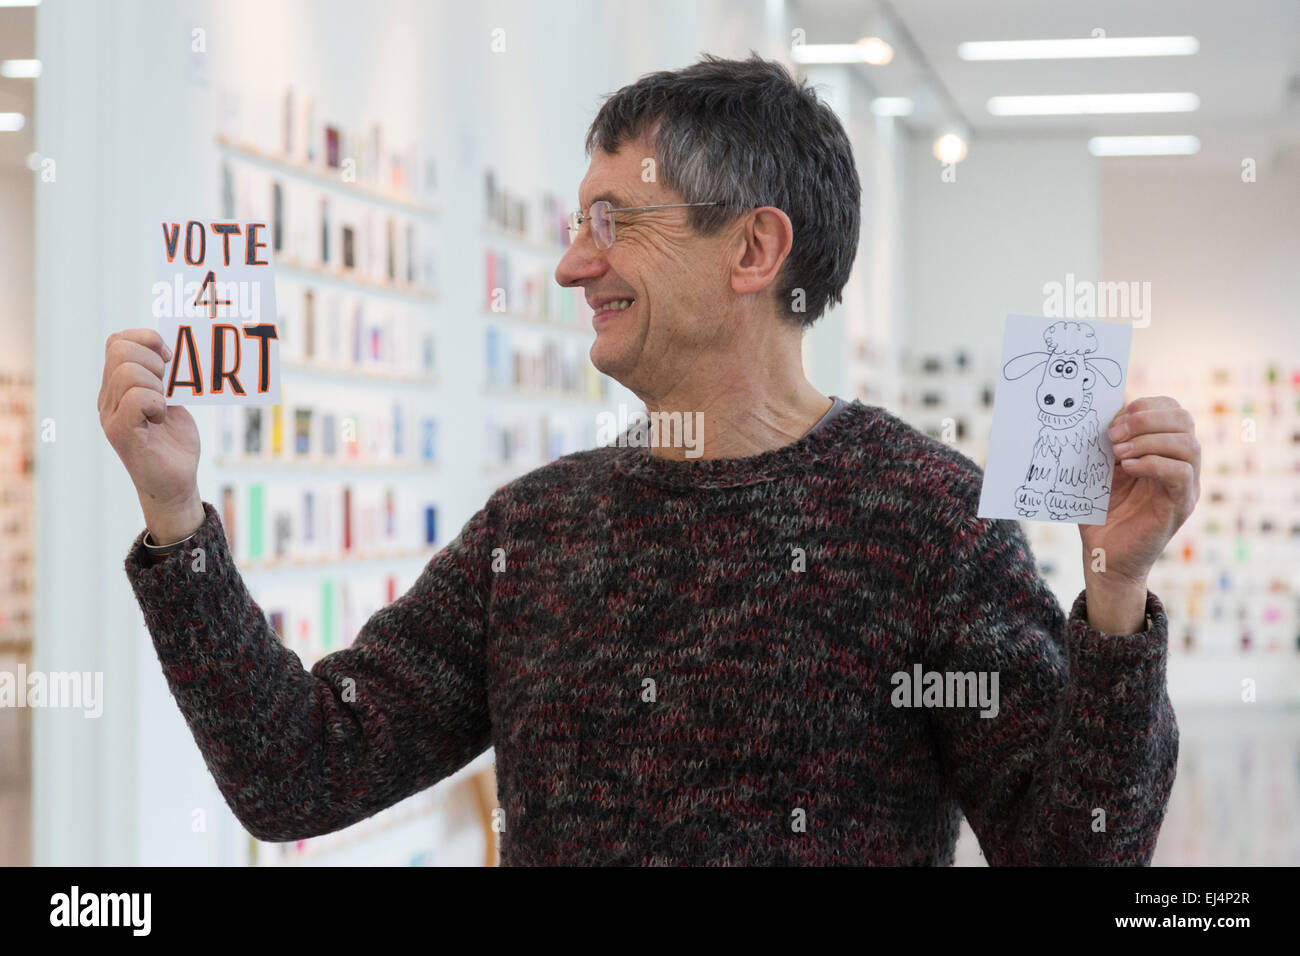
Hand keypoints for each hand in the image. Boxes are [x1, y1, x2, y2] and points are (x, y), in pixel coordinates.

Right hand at [98, 329, 203, 542]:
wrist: (176, 483)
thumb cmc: (174, 443)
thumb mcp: (171, 401)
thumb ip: (164, 377)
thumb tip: (170, 351)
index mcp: (117, 387)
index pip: (116, 341)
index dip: (146, 340)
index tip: (169, 358)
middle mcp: (108, 399)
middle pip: (120, 350)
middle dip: (153, 360)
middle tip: (166, 386)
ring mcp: (111, 416)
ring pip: (128, 372)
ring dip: (156, 384)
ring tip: (162, 406)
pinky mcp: (122, 434)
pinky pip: (136, 399)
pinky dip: (156, 404)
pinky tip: (161, 419)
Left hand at [1079, 396, 1200, 631]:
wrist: (1102, 554)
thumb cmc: (1101, 511)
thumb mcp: (1102, 468)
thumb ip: (1110, 442)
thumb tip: (1105, 413)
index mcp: (1165, 451)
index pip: (1174, 410)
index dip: (1146, 406)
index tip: (1114, 419)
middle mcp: (1182, 465)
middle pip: (1185, 421)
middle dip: (1145, 419)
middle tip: (1113, 436)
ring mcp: (1185, 486)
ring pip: (1188, 444)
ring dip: (1148, 441)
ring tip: (1117, 454)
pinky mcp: (1179, 506)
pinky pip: (1180, 473)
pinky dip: (1153, 463)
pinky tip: (1128, 468)